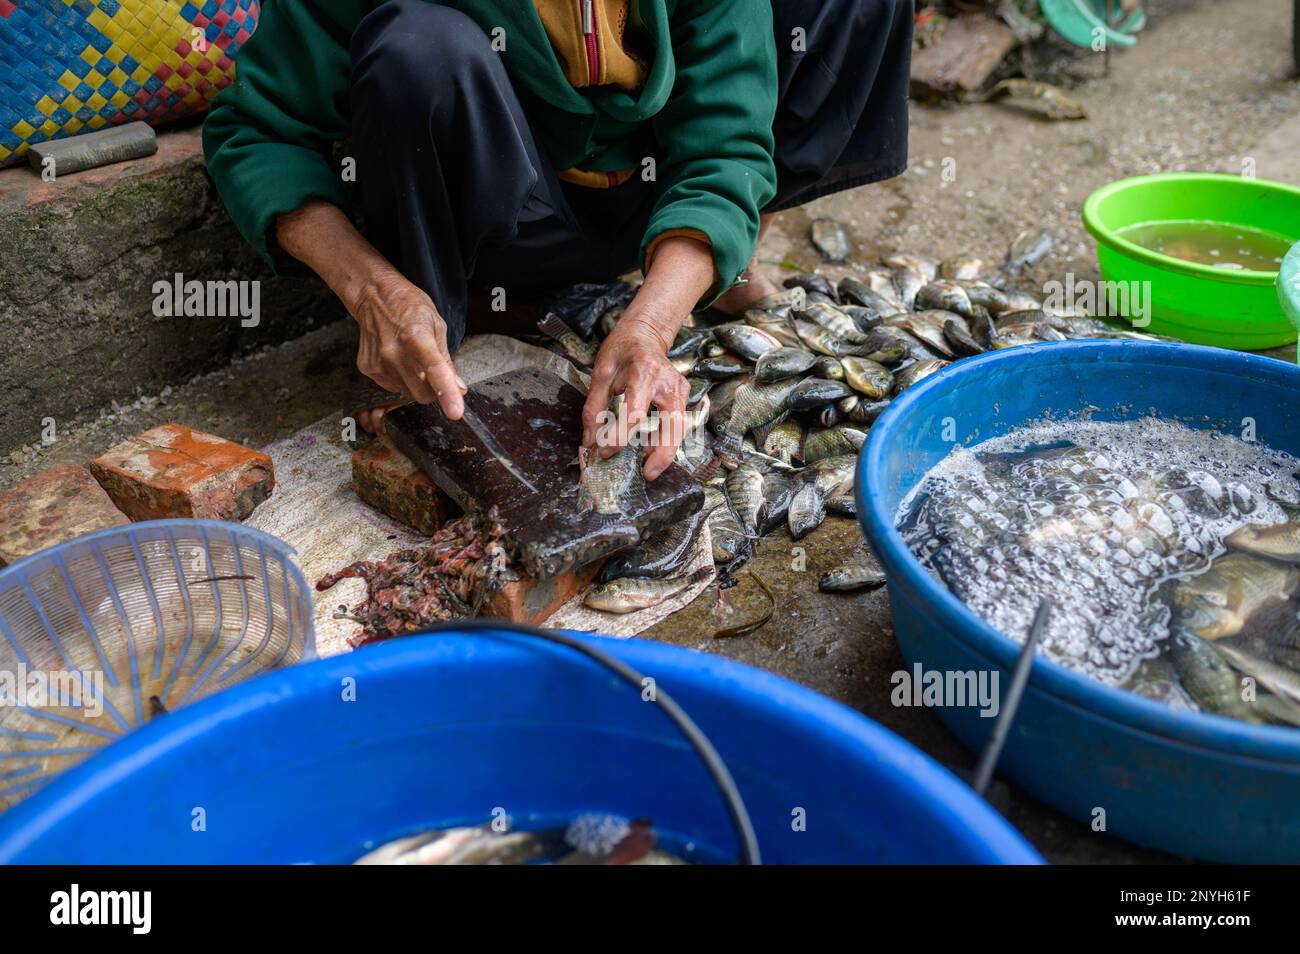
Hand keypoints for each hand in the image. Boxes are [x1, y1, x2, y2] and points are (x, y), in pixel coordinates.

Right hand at [273, 201, 466, 433]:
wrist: (374, 297)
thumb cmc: (409, 307)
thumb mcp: (437, 326)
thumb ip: (447, 360)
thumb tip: (459, 387)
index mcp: (417, 337)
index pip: (435, 371)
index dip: (447, 393)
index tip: (455, 412)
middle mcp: (394, 353)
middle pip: (423, 394)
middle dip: (433, 390)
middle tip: (432, 370)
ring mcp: (379, 363)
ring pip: (407, 392)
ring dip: (415, 382)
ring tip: (410, 357)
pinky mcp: (368, 369)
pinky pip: (392, 387)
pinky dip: (399, 378)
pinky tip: (396, 359)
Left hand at [582, 316, 689, 480]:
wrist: (645, 334)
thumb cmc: (622, 350)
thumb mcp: (601, 375)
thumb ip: (594, 409)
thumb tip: (589, 442)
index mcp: (644, 373)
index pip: (635, 413)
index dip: (619, 437)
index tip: (605, 451)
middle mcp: (668, 382)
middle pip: (673, 425)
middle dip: (662, 454)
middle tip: (647, 474)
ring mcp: (680, 389)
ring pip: (679, 428)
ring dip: (664, 450)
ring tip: (646, 466)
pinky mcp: (683, 395)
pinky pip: (677, 423)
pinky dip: (665, 439)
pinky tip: (649, 449)